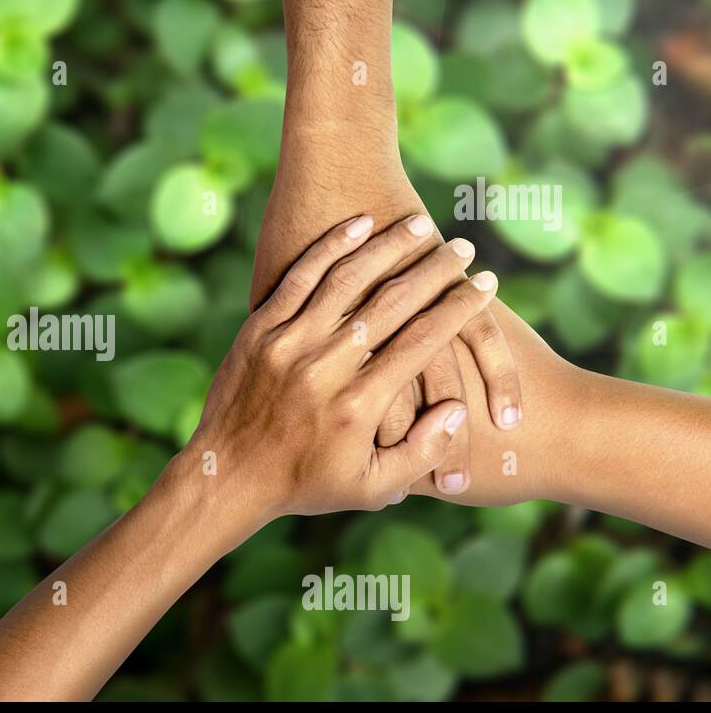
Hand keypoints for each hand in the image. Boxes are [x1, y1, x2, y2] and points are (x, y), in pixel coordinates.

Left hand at [190, 215, 499, 525]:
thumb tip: (459, 408)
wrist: (227, 476)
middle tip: (463, 246)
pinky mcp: (258, 329)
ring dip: (387, 247)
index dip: (460, 308)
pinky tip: (360, 225)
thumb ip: (421, 452)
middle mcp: (323, 368)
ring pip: (346, 281)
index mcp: (357, 405)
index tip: (487, 283)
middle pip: (390, 303)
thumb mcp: (370, 488)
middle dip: (433, 270)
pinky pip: (299, 279)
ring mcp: (286, 344)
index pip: (422, 342)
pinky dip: (330, 248)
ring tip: (420, 223)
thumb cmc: (306, 485)